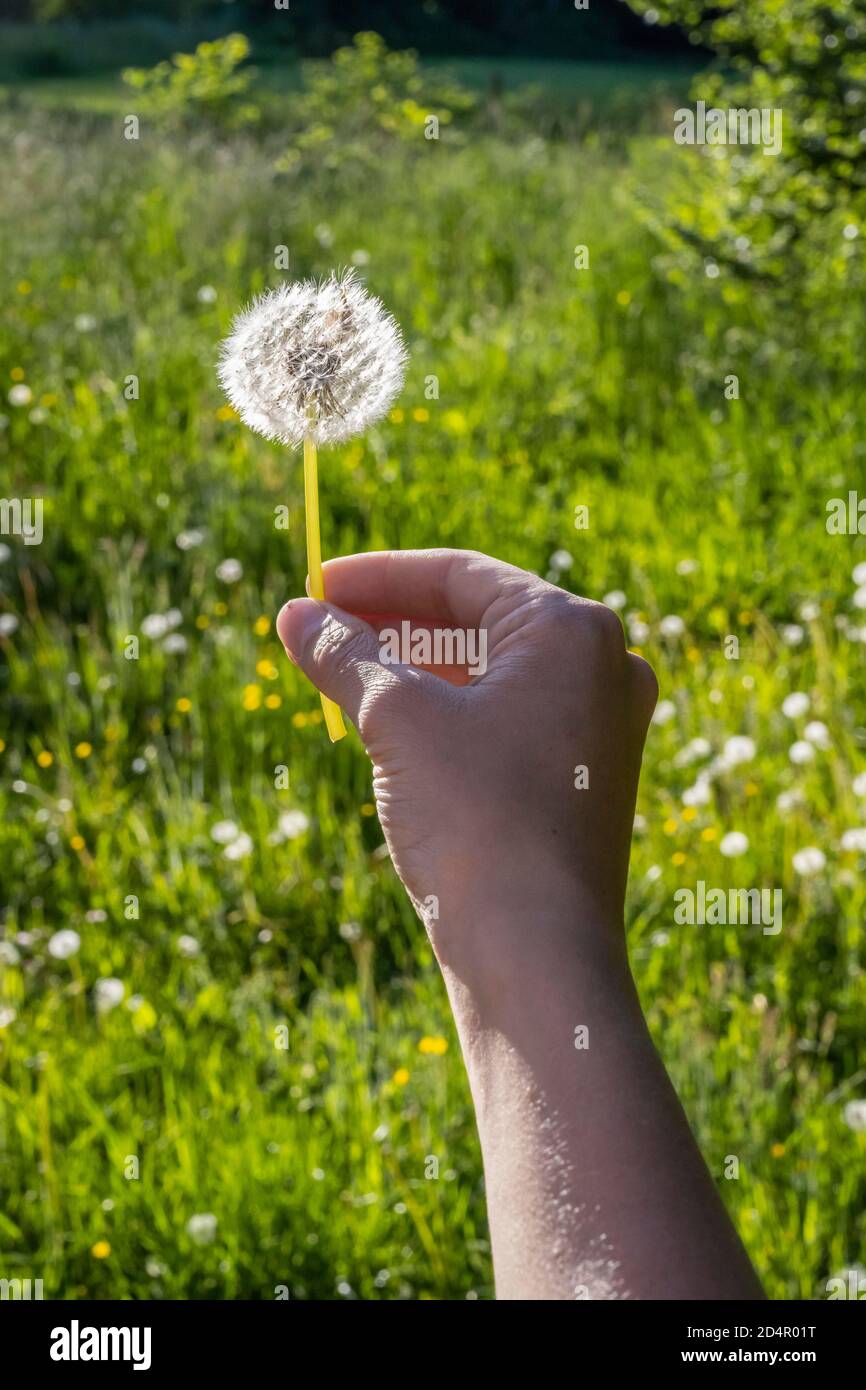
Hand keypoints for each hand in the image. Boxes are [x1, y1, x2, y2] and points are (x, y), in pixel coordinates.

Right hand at [277, 549, 656, 979]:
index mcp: (574, 631)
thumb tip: (295, 615)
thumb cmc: (478, 823)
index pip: (463, 576)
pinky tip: (394, 728)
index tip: (317, 584)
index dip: (380, 576)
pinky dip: (450, 713)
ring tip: (345, 675)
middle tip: (323, 627)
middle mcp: (604, 669)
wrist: (537, 956)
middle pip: (480, 620)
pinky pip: (508, 721)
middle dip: (395, 622)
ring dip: (417, 670)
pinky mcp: (586, 779)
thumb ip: (345, 656)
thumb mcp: (398, 723)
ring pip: (493, 674)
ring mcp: (602, 727)